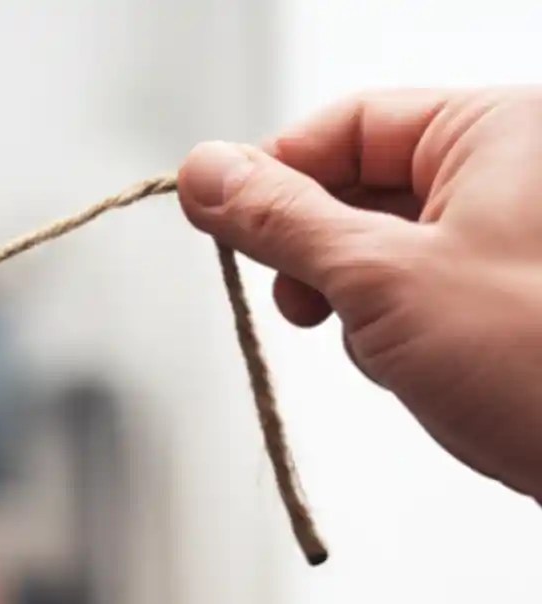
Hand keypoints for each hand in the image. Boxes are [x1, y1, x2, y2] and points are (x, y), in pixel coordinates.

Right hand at [177, 87, 541, 497]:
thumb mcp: (383, 280)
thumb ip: (281, 220)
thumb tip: (202, 172)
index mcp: (499, 132)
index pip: (348, 126)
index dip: (275, 175)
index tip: (223, 222)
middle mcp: (513, 174)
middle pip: (362, 186)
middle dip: (322, 255)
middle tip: (300, 303)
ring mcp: (514, 240)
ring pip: (383, 249)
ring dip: (360, 304)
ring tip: (390, 347)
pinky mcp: (510, 300)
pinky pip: (417, 293)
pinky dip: (396, 332)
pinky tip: (419, 368)